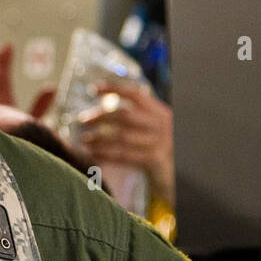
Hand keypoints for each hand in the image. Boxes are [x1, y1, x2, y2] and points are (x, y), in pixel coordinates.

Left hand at [78, 80, 174, 205]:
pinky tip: (93, 153)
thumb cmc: (157, 145)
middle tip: (82, 120)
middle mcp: (160, 125)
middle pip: (125, 115)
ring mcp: (158, 143)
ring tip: (84, 139)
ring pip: (122, 137)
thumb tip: (105, 100)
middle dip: (101, 116)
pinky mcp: (153, 160)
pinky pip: (124, 156)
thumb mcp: (153, 125)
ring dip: (99, 138)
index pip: (135, 94)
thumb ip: (137, 113)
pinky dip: (106, 154)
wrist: (177, 171)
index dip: (114, 88)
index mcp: (159, 111)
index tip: (94, 88)